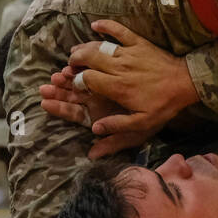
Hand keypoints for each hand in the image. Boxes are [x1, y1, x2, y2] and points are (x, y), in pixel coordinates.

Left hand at [39, 67, 154, 158]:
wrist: (171, 93)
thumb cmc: (153, 116)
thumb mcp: (135, 134)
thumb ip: (113, 143)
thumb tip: (91, 154)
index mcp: (98, 116)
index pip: (74, 113)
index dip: (59, 108)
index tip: (45, 102)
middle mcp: (97, 102)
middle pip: (72, 97)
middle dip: (57, 91)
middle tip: (46, 85)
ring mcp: (102, 86)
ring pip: (79, 83)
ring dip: (66, 78)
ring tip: (58, 74)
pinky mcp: (111, 72)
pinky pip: (92, 69)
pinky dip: (82, 66)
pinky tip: (74, 63)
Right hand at [66, 20, 198, 144]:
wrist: (186, 83)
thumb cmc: (164, 104)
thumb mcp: (143, 123)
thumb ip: (118, 126)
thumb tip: (94, 129)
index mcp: (118, 87)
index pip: (87, 79)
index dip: (77, 81)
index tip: (75, 84)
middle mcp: (120, 68)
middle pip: (88, 58)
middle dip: (75, 61)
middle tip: (70, 65)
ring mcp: (129, 53)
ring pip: (99, 46)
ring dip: (84, 47)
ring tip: (75, 52)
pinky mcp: (139, 43)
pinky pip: (120, 30)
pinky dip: (107, 26)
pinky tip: (95, 24)